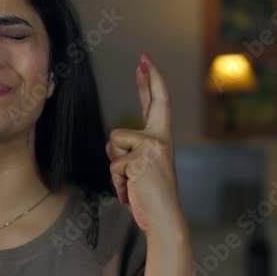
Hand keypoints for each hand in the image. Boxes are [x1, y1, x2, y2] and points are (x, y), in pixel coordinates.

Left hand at [106, 53, 184, 235]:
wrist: (164, 219)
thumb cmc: (150, 197)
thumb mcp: (138, 170)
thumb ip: (129, 152)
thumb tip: (113, 143)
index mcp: (161, 140)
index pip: (157, 105)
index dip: (151, 83)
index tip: (146, 62)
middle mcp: (161, 140)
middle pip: (152, 103)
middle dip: (148, 79)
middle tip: (144, 56)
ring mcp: (152, 148)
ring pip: (114, 143)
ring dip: (115, 166)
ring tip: (131, 183)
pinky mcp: (140, 159)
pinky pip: (113, 163)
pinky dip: (116, 180)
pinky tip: (131, 191)